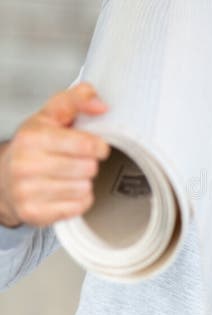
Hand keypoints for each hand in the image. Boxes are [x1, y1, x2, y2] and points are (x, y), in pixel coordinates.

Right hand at [0, 83, 110, 227]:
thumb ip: (76, 100)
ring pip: (84, 188)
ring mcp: (27, 192)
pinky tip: (66, 191)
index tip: (97, 147)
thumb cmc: (32, 146)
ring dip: (84, 182)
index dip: (98, 146)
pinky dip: (79, 200)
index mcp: (32, 137)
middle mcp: (25, 165)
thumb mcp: (50, 115)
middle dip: (89, 164)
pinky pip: (79, 207)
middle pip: (88, 168)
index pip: (84, 145)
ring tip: (70, 176)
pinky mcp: (35, 214)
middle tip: (78, 161)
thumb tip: (100, 105)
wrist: (4, 179)